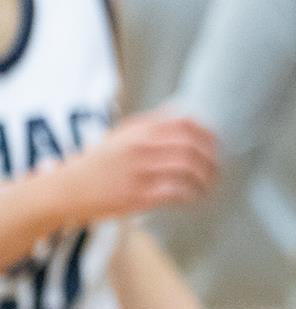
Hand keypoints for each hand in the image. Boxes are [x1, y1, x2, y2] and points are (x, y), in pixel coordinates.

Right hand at [55, 111, 217, 222]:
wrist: (68, 188)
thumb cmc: (100, 162)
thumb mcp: (121, 135)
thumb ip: (151, 123)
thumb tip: (180, 111)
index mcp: (140, 131)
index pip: (186, 125)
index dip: (207, 136)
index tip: (215, 147)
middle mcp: (142, 148)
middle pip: (192, 149)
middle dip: (211, 161)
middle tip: (215, 171)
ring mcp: (141, 172)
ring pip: (188, 171)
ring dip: (205, 180)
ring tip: (207, 186)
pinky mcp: (139, 195)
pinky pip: (176, 192)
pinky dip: (190, 194)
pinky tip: (191, 197)